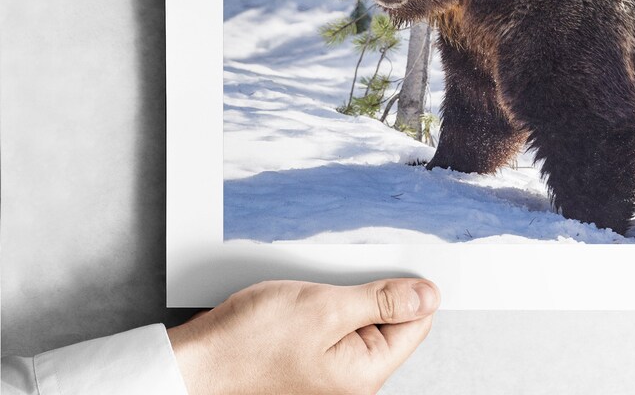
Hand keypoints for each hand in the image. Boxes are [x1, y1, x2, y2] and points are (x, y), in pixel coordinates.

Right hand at [167, 279, 439, 394]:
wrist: (194, 364)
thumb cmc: (248, 345)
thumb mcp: (326, 310)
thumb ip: (383, 302)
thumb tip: (429, 295)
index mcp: (365, 373)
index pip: (416, 324)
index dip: (408, 290)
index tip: (393, 266)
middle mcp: (351, 379)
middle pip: (389, 322)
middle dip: (369, 292)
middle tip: (337, 281)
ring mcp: (329, 371)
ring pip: (357, 320)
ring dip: (341, 297)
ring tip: (309, 294)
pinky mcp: (308, 359)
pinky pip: (331, 326)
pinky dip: (321, 306)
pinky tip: (297, 301)